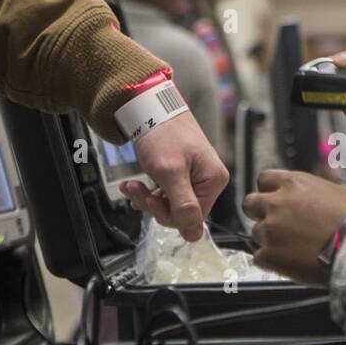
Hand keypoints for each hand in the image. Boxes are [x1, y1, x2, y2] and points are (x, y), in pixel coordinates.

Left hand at [120, 111, 228, 241]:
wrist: (151, 108)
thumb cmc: (162, 133)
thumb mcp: (170, 172)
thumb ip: (183, 206)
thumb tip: (194, 236)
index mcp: (213, 181)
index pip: (192, 217)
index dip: (168, 214)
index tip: (149, 199)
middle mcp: (209, 181)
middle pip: (181, 212)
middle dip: (154, 205)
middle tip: (136, 190)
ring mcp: (196, 178)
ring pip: (171, 205)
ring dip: (148, 199)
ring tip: (132, 186)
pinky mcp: (183, 175)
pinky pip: (167, 195)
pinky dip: (149, 192)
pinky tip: (135, 184)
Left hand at [242, 170, 345, 285]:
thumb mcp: (345, 192)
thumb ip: (322, 191)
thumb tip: (321, 196)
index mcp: (294, 184)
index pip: (264, 179)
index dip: (269, 191)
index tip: (275, 199)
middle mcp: (277, 203)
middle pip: (250, 204)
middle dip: (259, 213)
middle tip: (275, 224)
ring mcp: (271, 230)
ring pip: (256, 233)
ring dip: (269, 239)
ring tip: (292, 248)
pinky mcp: (270, 256)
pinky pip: (259, 258)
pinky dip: (271, 261)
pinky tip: (289, 263)